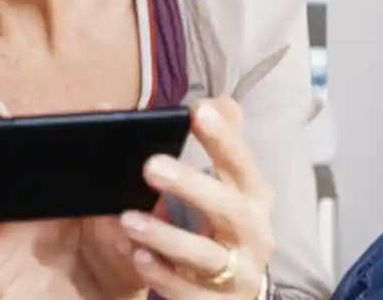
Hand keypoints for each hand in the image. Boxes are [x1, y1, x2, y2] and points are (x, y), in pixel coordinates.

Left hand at [121, 98, 273, 298]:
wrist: (238, 292)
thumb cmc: (226, 225)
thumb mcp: (230, 185)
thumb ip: (223, 144)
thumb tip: (222, 102)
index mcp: (254, 198)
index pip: (243, 164)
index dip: (224, 138)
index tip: (197, 111)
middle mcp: (253, 235)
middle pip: (229, 209)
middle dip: (192, 186)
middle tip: (150, 165)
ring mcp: (238, 274)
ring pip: (206, 256)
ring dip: (167, 237)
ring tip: (128, 219)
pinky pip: (190, 294)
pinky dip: (164, 277)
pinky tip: (138, 259)